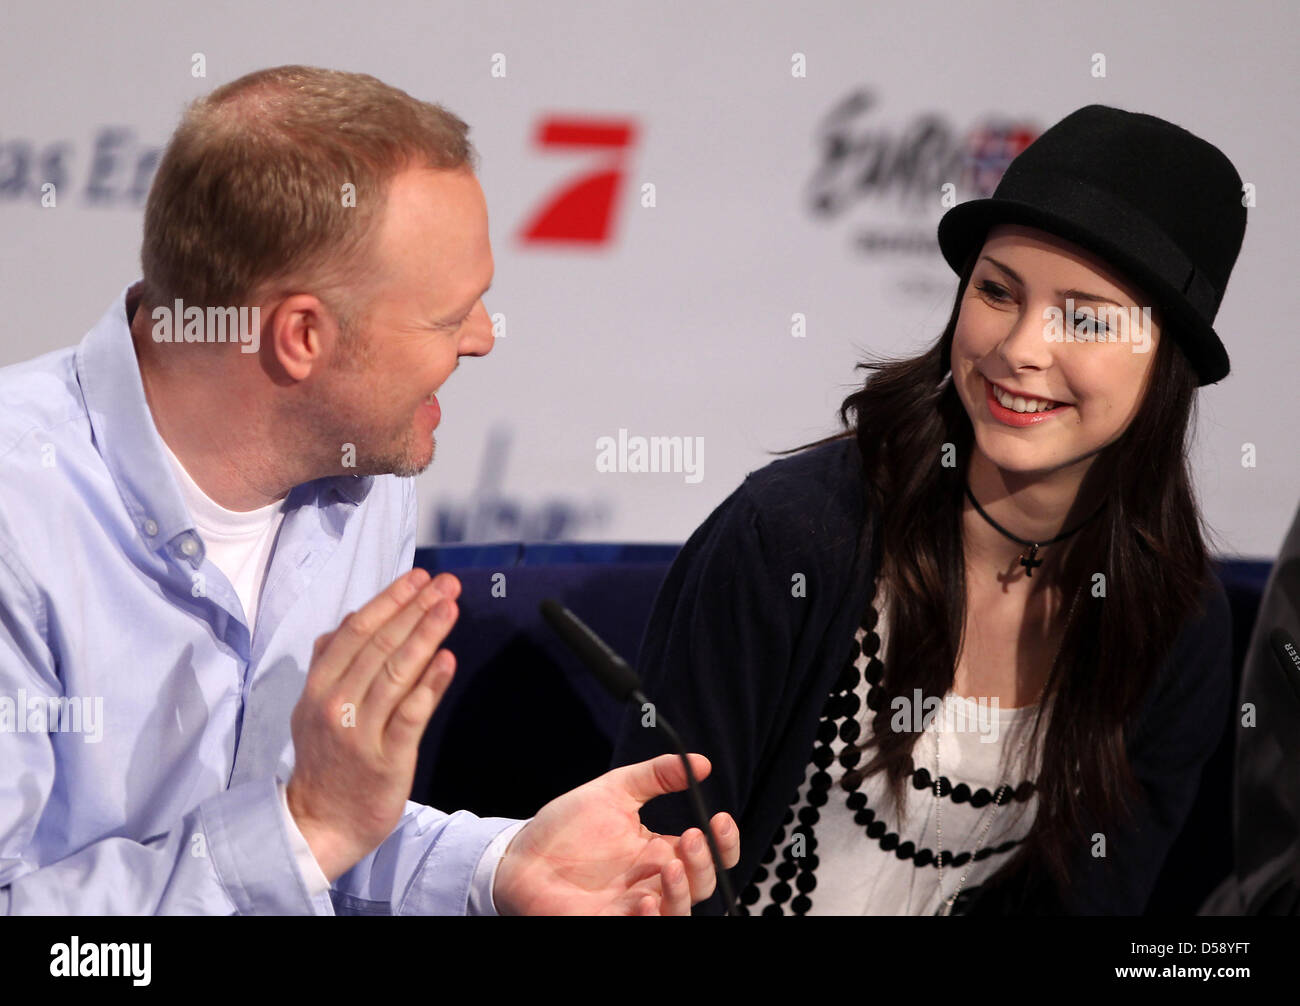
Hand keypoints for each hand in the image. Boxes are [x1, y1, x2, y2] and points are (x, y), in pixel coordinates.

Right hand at [286, 567, 460, 880]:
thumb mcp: (313, 708)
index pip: (356, 632)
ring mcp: (361, 732)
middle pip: (380, 646)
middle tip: (446, 583)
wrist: (319, 825)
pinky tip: (447, 660)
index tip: (418, 578)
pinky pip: (410, 715)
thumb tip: (350, 619)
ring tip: (450, 608)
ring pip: (396, 673)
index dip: (389, 601)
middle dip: (415, 608)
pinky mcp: (386, 759)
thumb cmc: (326, 762)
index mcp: (319, 687)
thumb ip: (331, 663)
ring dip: (426, 635)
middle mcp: (336, 705)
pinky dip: (430, 685)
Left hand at [493, 753, 739, 914]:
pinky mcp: (611, 922)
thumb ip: (656, 776)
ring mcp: (635, 906)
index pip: (709, 854)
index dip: (723, 842)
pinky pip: (645, 928)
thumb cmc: (565, 826)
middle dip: (704, 863)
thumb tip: (700, 762)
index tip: (719, 817)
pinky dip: (651, 918)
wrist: (522, 854)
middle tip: (691, 837)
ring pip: (680, 911)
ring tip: (669, 866)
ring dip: (683, 892)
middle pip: (702, 884)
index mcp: (659, 851)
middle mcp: (653, 881)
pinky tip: (644, 901)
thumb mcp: (615, 790)